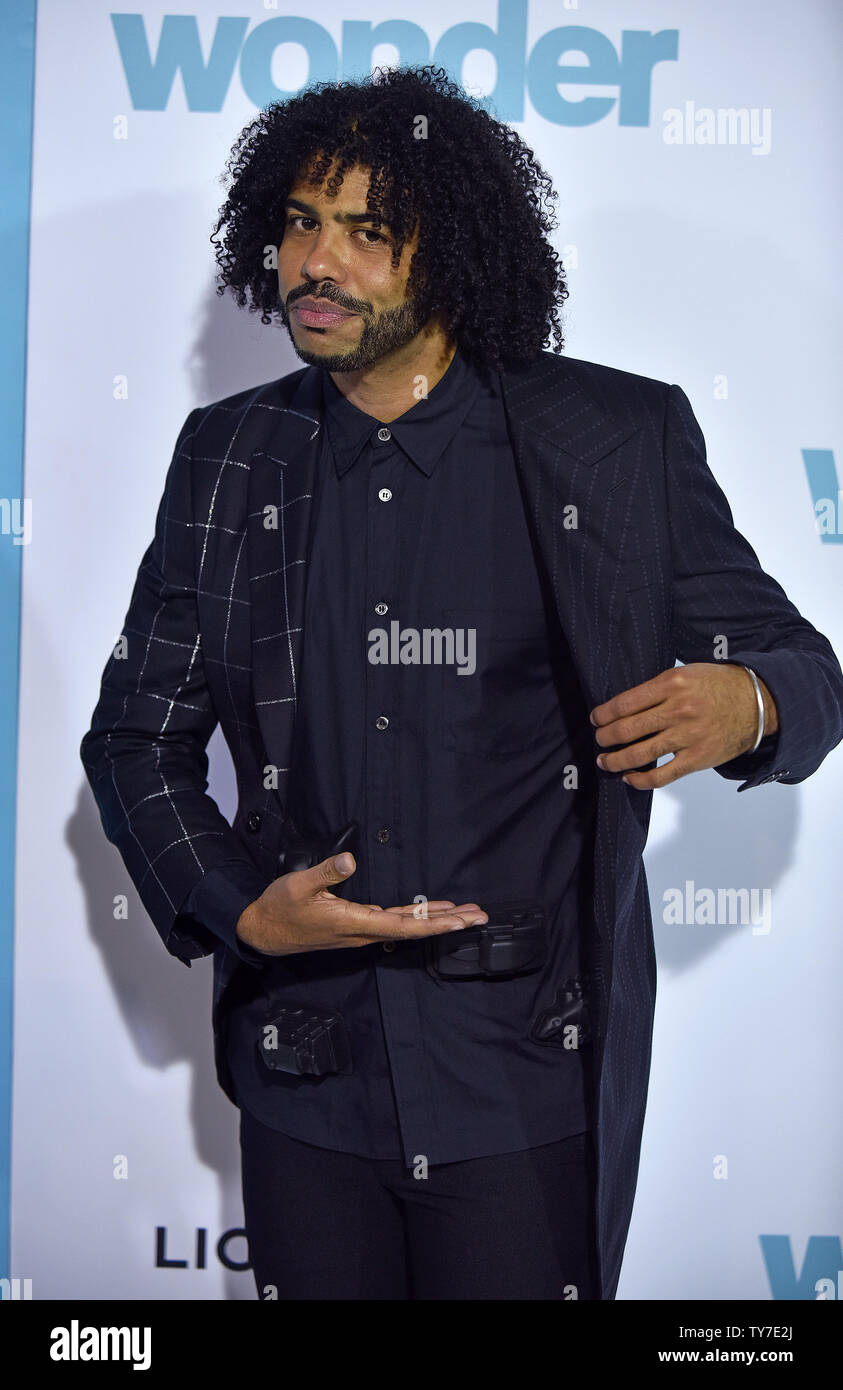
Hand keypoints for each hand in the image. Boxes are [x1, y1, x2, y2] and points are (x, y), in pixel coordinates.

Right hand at [236, 852, 487, 956]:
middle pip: (415, 929)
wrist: (263, 930)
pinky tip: (432, 911)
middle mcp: (364, 931)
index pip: (403, 925)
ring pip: (408, 925)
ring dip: (438, 919)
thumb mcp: (299, 884)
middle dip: (449, 923)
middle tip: (481, 917)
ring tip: (467, 913)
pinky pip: (396, 921)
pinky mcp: (358, 924)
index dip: (435, 922)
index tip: (461, 920)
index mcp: (354, 922)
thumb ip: (326, 872)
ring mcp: (362, 930)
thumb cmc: (280, 907)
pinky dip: (418, 916)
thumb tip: (351, 859)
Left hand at [589, 663, 778, 789]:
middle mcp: (678, 710)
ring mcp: (688, 736)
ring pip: (640, 754)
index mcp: (672, 684)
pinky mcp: (697, 758)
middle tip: (599, 739)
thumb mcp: (686, 673)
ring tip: (605, 761)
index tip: (596, 719)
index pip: (625, 703)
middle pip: (627, 729)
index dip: (604, 714)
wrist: (756, 702)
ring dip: (616, 760)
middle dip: (605, 737)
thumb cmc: (719, 685)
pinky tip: (629, 778)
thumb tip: (624, 707)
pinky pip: (662, 775)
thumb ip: (657, 688)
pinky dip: (641, 780)